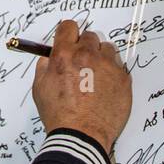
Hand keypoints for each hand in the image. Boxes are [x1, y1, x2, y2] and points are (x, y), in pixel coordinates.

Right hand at [30, 19, 132, 152]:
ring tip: (95, 77)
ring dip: (101, 58)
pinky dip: (112, 74)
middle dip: (85, 47)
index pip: (69, 27)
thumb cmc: (59, 116)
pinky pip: (119, 67)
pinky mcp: (123, 78)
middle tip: (82, 64)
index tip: (69, 41)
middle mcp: (88, 55)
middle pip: (90, 36)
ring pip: (107, 49)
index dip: (68, 34)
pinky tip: (105, 88)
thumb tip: (48, 60)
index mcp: (65, 55)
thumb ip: (44, 69)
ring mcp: (108, 66)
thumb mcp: (39, 90)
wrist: (81, 136)